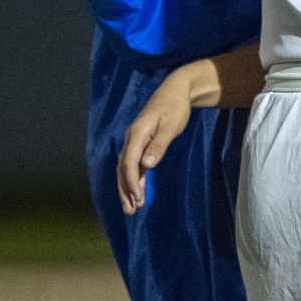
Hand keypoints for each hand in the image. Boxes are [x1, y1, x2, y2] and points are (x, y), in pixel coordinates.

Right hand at [116, 70, 193, 214]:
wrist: (176, 90)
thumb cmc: (175, 107)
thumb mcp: (171, 126)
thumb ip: (159, 145)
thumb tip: (146, 165)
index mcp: (137, 133)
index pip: (129, 162)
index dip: (131, 181)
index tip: (137, 197)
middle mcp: (132, 137)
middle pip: (124, 168)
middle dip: (125, 190)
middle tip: (130, 210)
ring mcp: (136, 139)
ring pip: (127, 167)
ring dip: (129, 186)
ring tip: (132, 206)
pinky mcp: (142, 141)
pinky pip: (135, 162)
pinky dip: (137, 177)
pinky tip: (139, 190)